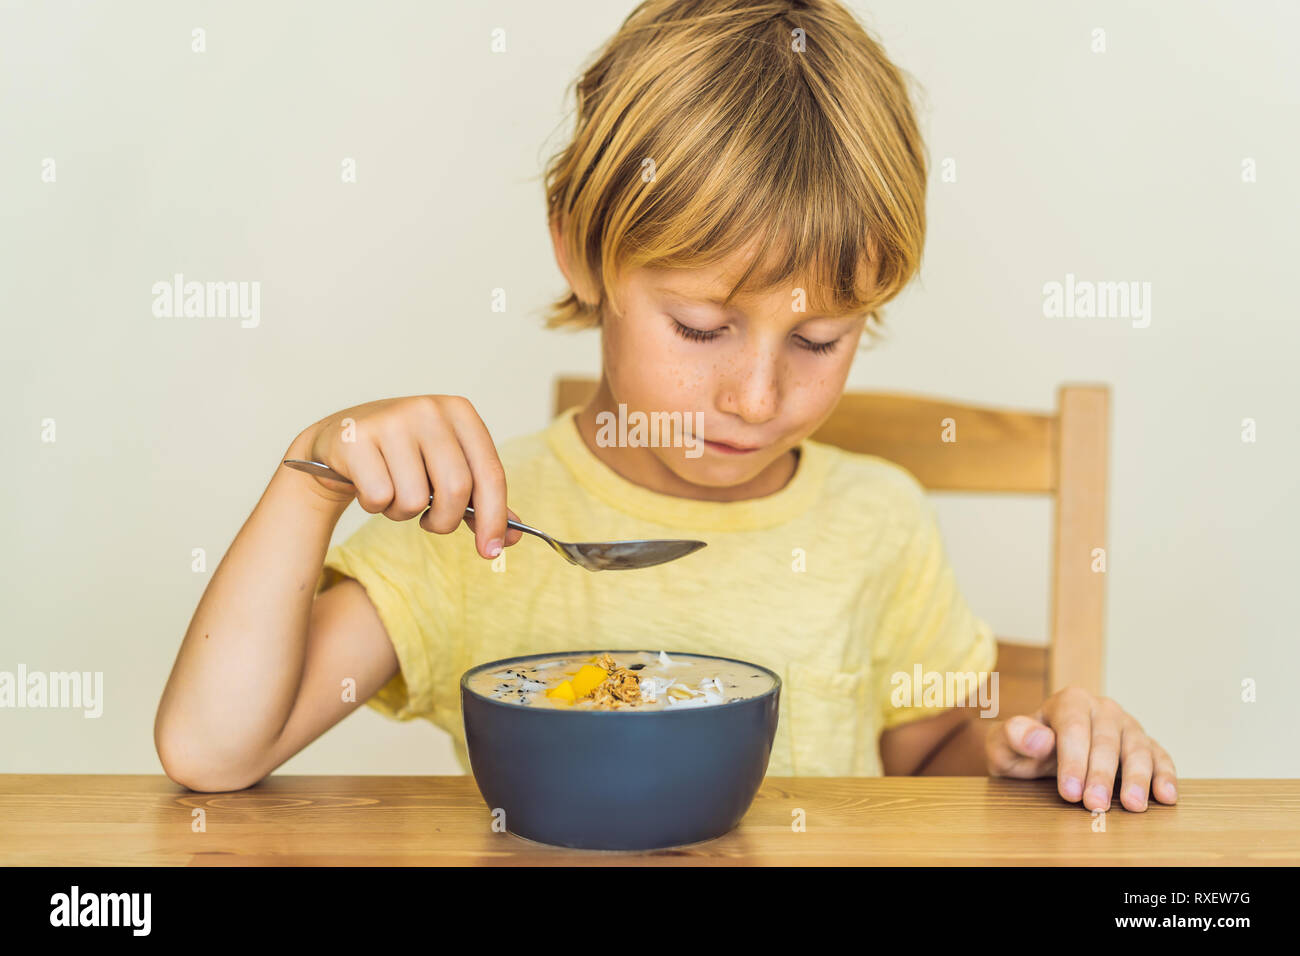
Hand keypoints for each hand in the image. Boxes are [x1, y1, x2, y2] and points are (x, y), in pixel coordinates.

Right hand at [292, 394, 523, 559]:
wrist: (341, 439)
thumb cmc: (404, 457)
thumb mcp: (446, 467)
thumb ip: (481, 499)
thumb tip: (512, 537)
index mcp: (460, 412)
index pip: (490, 474)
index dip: (494, 518)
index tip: (492, 551)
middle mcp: (428, 410)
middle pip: (456, 490)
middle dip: (444, 521)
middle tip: (431, 522)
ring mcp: (391, 420)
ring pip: (414, 499)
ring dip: (404, 512)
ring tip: (393, 491)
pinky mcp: (355, 439)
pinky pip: (380, 497)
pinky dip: (376, 505)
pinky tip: (369, 484)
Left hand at [985, 687, 1177, 811]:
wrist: (1037, 758)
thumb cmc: (1022, 752)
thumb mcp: (1003, 746)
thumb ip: (1012, 737)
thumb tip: (1039, 737)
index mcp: (1069, 701)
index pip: (1074, 728)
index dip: (1073, 760)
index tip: (1070, 792)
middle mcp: (1103, 708)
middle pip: (1106, 740)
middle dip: (1101, 774)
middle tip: (1095, 805)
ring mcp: (1127, 726)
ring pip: (1137, 748)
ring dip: (1137, 778)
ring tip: (1133, 806)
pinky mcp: (1145, 746)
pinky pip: (1160, 758)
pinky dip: (1165, 776)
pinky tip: (1165, 797)